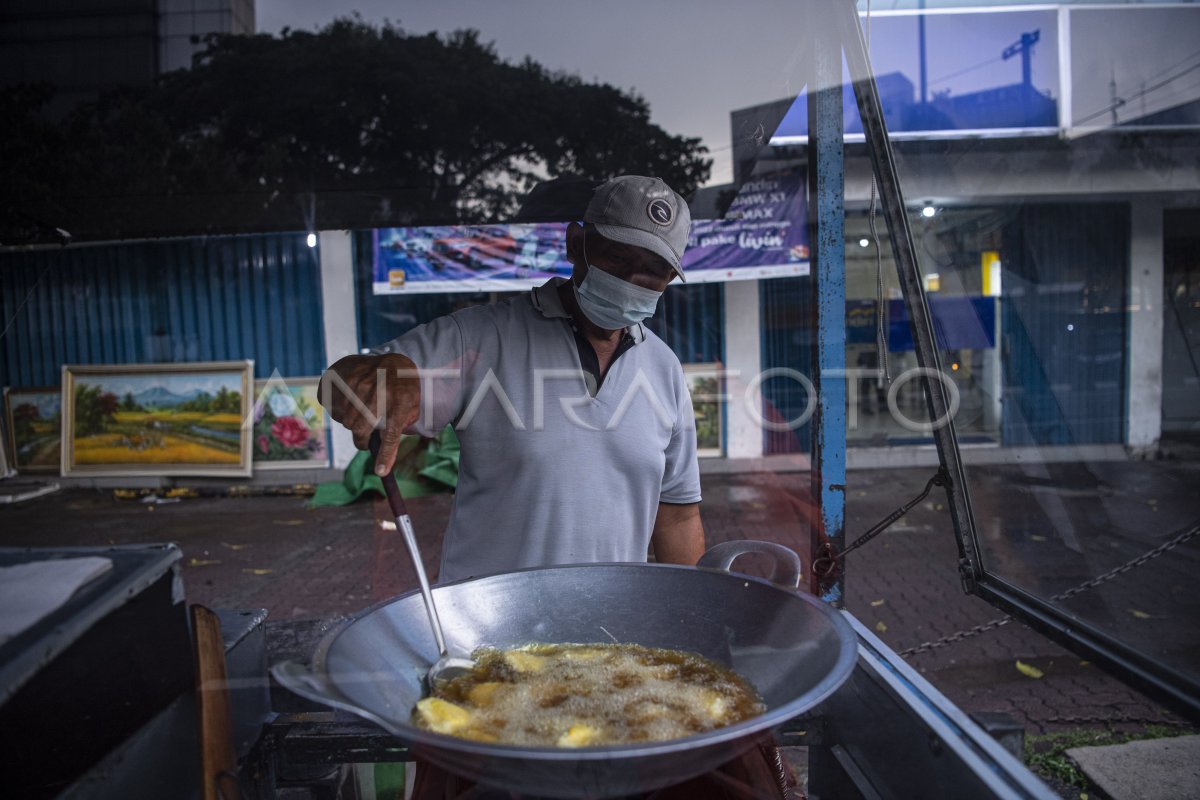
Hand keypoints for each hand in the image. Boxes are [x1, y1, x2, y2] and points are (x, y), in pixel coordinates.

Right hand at [319, 353, 420, 475]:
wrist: (395, 362)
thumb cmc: (404, 392)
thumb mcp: (411, 412)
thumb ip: (397, 431)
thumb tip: (383, 460)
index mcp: (399, 402)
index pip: (391, 435)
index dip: (385, 455)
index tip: (380, 471)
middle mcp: (376, 392)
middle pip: (359, 429)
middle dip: (361, 440)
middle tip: (365, 439)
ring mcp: (356, 383)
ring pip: (343, 419)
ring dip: (350, 422)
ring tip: (360, 414)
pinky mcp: (341, 376)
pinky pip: (329, 403)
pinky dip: (336, 408)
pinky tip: (348, 403)